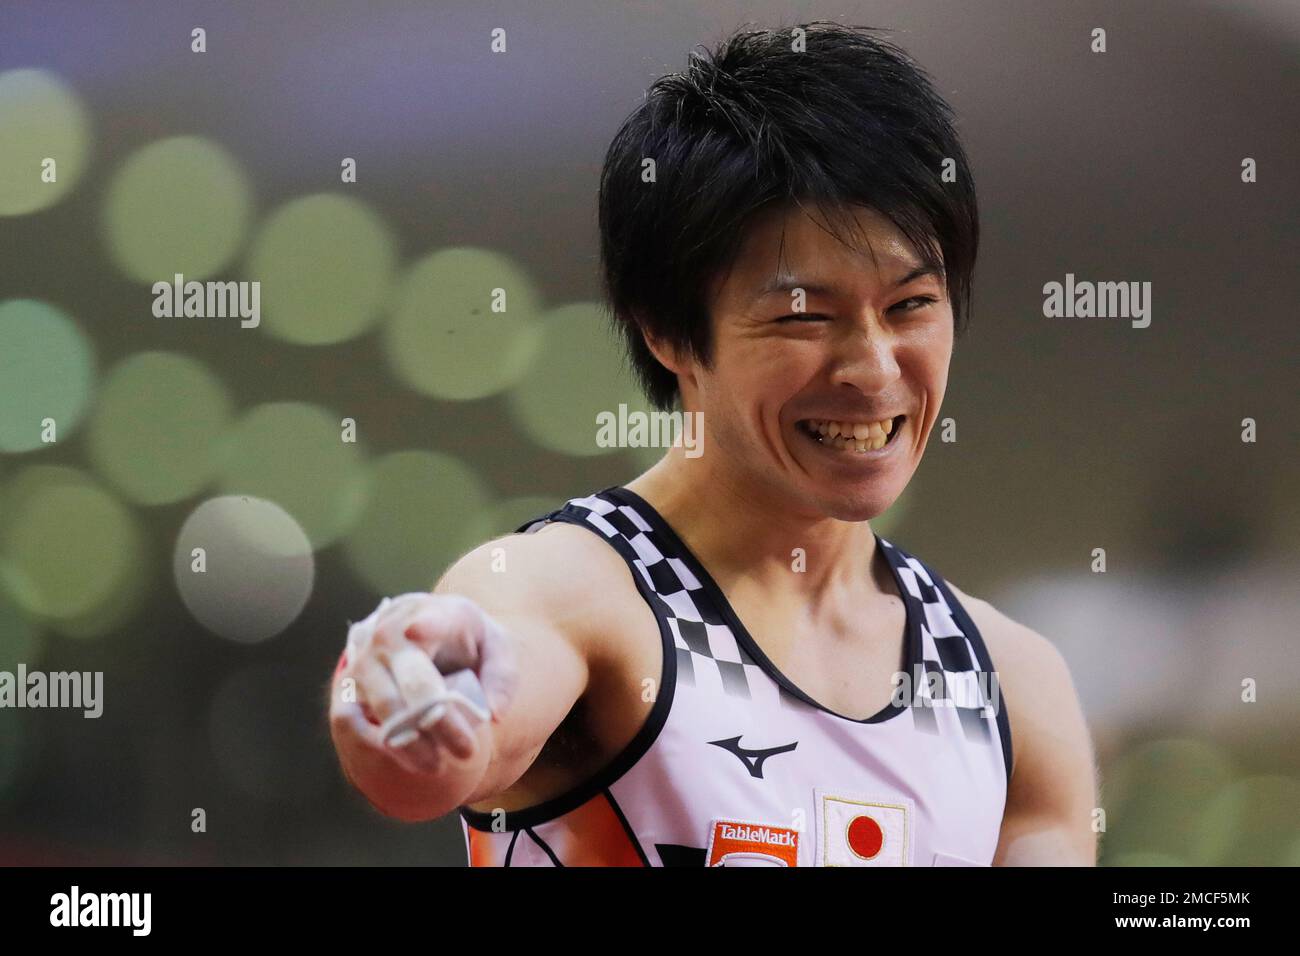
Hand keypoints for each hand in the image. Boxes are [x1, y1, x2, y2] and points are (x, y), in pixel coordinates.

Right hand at [329, 593, 518, 777]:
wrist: (420, 626)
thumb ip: (502, 675)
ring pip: (385, 706)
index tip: (417, 631)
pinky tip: (410, 760)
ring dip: (412, 742)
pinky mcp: (348, 682)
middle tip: (467, 751)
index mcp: (433, 614)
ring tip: (438, 765)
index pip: (427, 621)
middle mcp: (391, 632)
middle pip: (415, 683)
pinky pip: (353, 719)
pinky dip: (381, 743)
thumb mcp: (494, 645)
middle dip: (441, 722)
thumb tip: (493, 714)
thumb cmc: (463, 640)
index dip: (423, 627)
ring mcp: (364, 656)